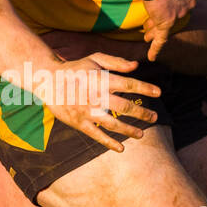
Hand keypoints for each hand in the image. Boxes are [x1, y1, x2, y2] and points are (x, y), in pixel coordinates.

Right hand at [40, 54, 160, 152]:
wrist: (48, 80)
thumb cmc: (75, 68)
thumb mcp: (94, 59)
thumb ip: (115, 62)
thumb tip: (136, 66)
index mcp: (102, 79)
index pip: (129, 84)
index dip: (145, 88)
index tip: (158, 92)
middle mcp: (96, 96)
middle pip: (125, 107)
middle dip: (142, 113)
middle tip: (154, 117)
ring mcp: (88, 111)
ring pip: (113, 124)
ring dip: (130, 130)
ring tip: (141, 134)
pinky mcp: (79, 122)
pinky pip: (97, 135)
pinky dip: (109, 143)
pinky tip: (121, 148)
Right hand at [142, 0, 198, 60]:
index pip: (183, 3)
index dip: (173, 6)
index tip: (165, 6)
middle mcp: (188, 5)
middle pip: (175, 16)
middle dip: (162, 19)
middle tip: (152, 22)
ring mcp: (178, 16)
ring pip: (166, 28)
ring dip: (154, 31)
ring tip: (147, 36)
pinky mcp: (166, 23)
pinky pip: (161, 38)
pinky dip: (156, 48)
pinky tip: (152, 57)